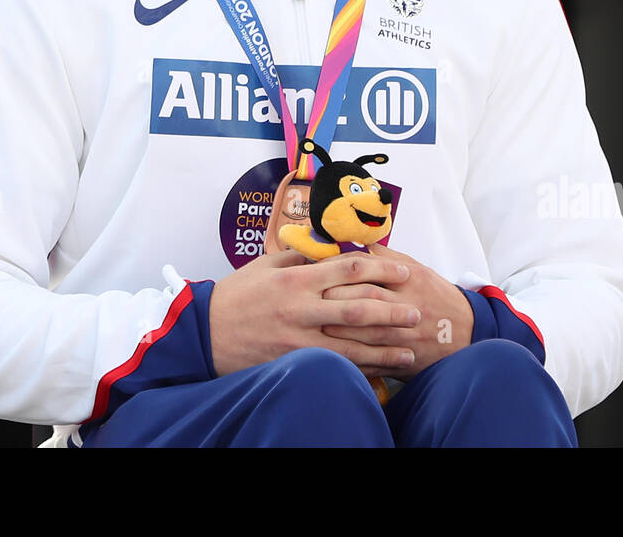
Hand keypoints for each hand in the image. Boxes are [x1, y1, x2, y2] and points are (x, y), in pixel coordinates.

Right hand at [208, 249, 421, 376]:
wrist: (205, 331)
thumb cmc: (237, 294)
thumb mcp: (265, 265)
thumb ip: (299, 256)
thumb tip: (328, 250)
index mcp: (297, 278)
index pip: (348, 269)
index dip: (380, 270)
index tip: (403, 272)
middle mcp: (301, 307)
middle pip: (357, 308)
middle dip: (391, 311)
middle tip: (417, 311)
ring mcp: (298, 338)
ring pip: (351, 343)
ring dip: (384, 346)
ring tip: (409, 348)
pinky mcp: (294, 361)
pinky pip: (333, 366)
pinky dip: (359, 370)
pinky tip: (380, 373)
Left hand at [320, 242, 474, 378]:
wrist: (468, 333)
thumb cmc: (437, 296)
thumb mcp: (419, 269)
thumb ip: (387, 257)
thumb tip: (356, 242)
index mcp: (409, 280)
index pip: (368, 271)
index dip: (339, 270)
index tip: (318, 269)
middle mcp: (408, 306)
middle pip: (365, 300)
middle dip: (335, 298)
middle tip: (310, 295)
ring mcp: (406, 336)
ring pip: (368, 332)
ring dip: (340, 328)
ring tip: (317, 323)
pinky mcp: (404, 360)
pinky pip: (375, 360)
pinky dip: (354, 357)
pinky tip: (335, 353)